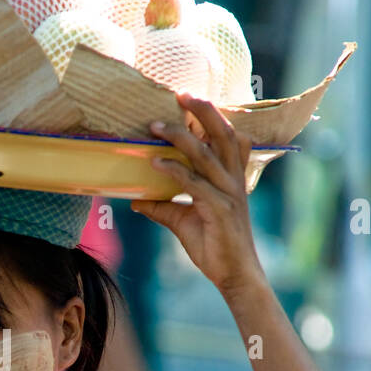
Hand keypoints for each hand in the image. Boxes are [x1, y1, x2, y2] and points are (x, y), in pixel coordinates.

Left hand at [130, 93, 265, 295]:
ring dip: (180, 136)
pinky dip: (174, 170)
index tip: (191, 99)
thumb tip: (136, 201)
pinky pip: (194, 183)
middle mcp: (233, 181)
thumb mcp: (183, 223)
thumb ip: (163, 208)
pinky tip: (156, 162)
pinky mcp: (219, 210)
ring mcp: (228, 194)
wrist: (234, 276)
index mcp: (231, 179)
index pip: (228, 138)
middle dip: (204, 111)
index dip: (214, 117)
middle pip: (223, 135)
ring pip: (206, 155)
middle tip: (181, 93)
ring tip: (155, 125)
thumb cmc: (215, 247)